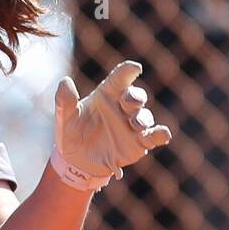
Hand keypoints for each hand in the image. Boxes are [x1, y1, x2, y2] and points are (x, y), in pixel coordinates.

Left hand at [51, 61, 171, 190]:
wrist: (76, 161)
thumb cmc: (71, 133)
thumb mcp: (65, 118)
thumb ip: (64, 101)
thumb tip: (65, 81)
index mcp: (106, 94)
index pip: (120, 78)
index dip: (128, 71)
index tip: (135, 68)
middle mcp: (123, 106)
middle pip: (136, 95)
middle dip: (136, 96)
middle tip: (129, 102)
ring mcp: (132, 124)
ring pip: (145, 116)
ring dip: (144, 118)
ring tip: (136, 124)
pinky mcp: (139, 142)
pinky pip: (155, 136)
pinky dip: (161, 134)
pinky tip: (163, 135)